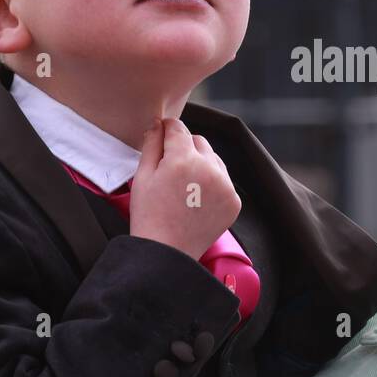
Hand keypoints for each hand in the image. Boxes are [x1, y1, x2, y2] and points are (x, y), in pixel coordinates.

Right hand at [129, 117, 241, 261]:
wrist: (167, 252)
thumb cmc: (149, 215)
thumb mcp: (142, 177)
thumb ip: (151, 145)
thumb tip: (158, 124)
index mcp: (183, 159)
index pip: (178, 128)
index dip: (167, 129)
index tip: (162, 134)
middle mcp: (209, 169)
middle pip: (199, 141)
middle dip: (185, 148)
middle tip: (170, 167)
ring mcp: (225, 186)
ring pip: (214, 159)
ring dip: (201, 163)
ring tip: (184, 185)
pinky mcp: (234, 201)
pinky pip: (224, 180)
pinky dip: (212, 183)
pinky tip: (196, 198)